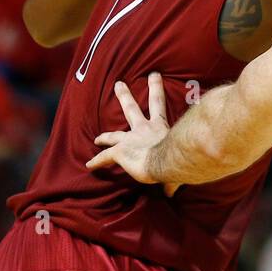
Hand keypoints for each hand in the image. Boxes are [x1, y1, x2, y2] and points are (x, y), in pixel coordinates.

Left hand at [86, 73, 174, 191]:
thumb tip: (173, 192)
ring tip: (96, 137)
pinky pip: (105, 157)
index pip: (158, 106)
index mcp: (161, 127)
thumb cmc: (180, 157)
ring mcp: (131, 140)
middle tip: (118, 84)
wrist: (168, 160)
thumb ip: (174, 178)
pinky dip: (97, 161)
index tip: (154, 77)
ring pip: (114, 133)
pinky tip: (89, 165)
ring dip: (105, 133)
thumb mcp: (182, 161)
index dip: (156, 91)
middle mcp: (145, 129)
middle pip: (132, 109)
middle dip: (125, 96)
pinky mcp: (120, 152)